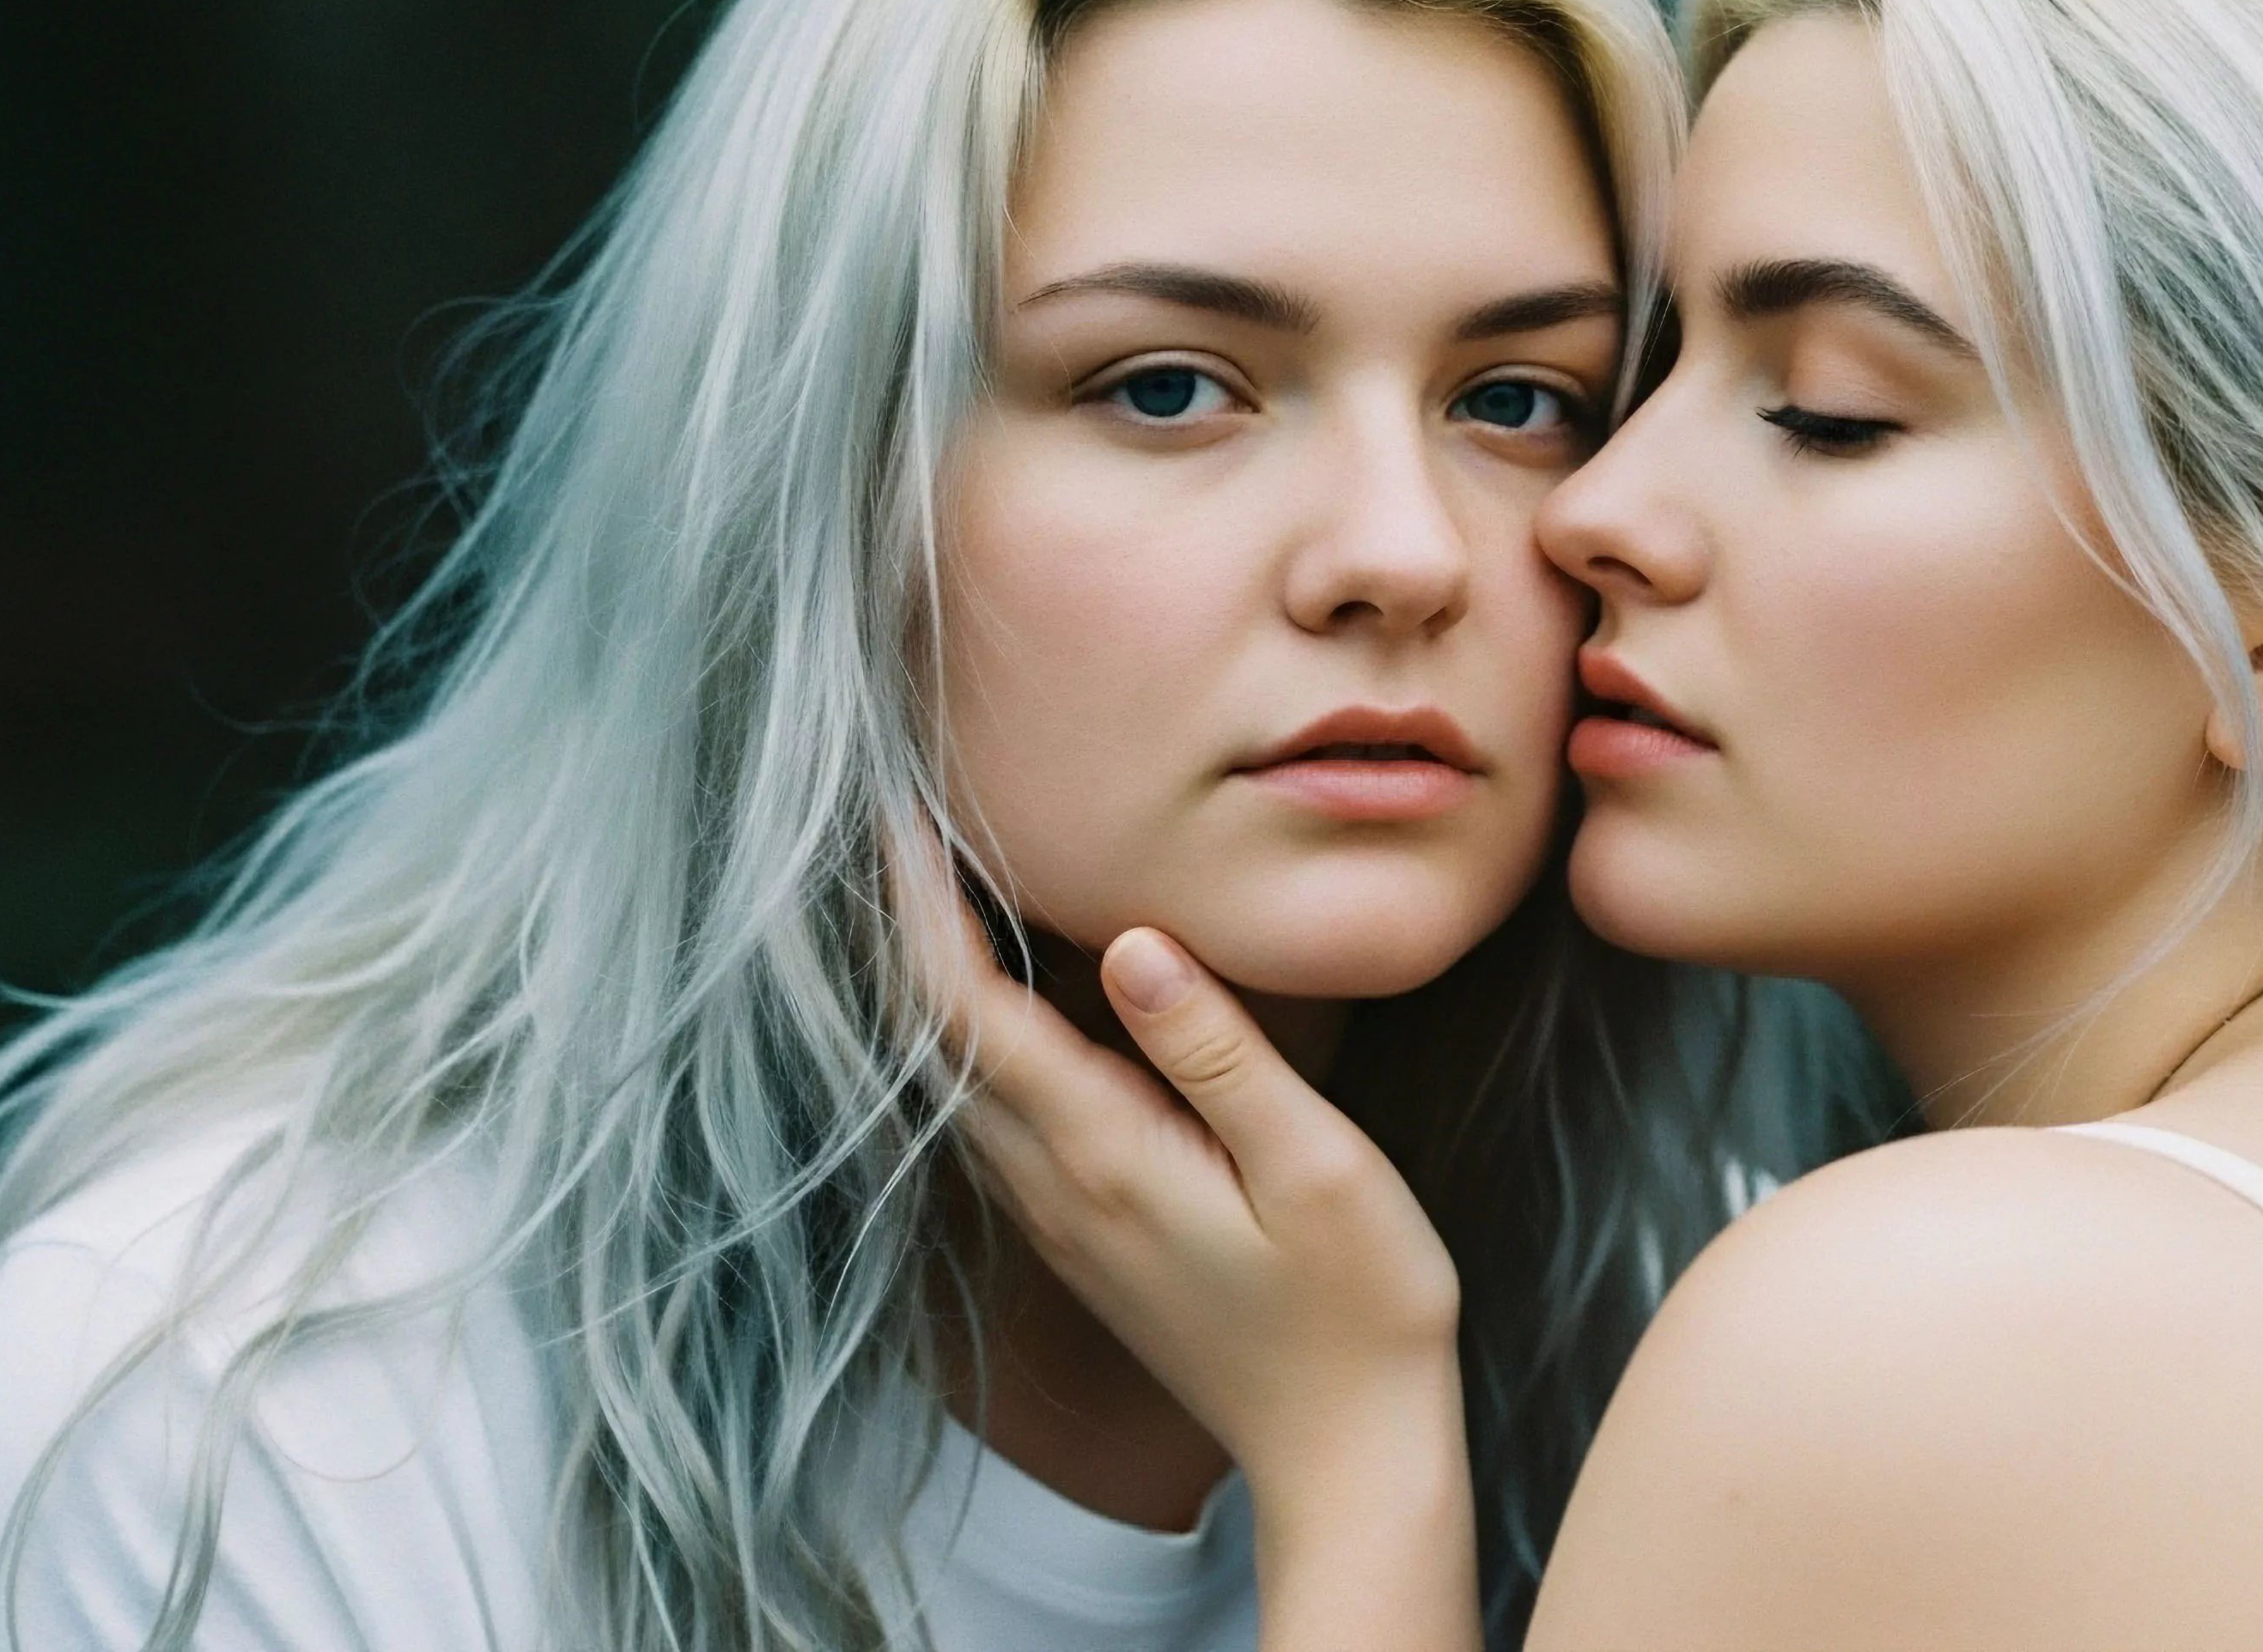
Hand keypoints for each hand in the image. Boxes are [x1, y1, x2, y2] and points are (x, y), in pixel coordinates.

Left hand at [895, 834, 1477, 1651]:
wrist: (1348, 1449)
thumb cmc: (1358, 1307)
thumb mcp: (1316, 1166)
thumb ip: (1218, 1053)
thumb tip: (1133, 942)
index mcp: (1102, 1156)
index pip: (969, 1013)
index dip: (923, 906)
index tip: (904, 812)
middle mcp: (1054, 1189)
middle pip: (934, 1044)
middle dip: (906, 926)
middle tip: (909, 818)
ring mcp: (1060, 1221)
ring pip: (954, 1084)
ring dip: (934, 984)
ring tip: (941, 884)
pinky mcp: (1085, 1236)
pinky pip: (994, 1119)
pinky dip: (976, 1041)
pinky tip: (1011, 998)